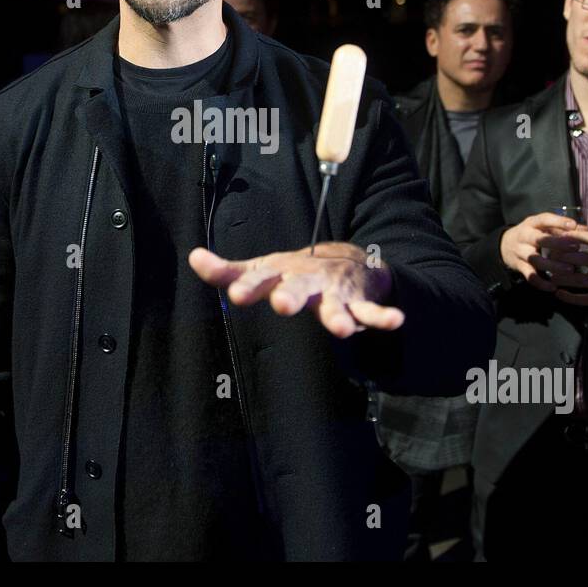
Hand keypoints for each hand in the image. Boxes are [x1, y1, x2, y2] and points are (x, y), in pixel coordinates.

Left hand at [187, 241, 401, 337]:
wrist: (344, 261)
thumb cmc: (292, 272)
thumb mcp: (260, 269)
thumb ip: (227, 271)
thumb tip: (193, 257)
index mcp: (280, 274)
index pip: (260, 279)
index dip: (248, 286)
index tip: (236, 293)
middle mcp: (306, 281)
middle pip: (298, 290)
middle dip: (291, 297)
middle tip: (283, 305)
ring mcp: (334, 292)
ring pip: (335, 305)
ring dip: (339, 316)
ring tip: (342, 329)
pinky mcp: (358, 302)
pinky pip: (371, 312)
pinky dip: (383, 317)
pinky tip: (394, 321)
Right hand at [499, 212, 582, 291]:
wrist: (505, 245)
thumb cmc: (532, 234)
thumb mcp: (543, 227)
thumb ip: (563, 228)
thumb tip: (587, 230)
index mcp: (532, 223)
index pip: (544, 219)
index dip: (558, 222)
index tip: (573, 225)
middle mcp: (524, 236)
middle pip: (540, 239)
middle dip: (558, 243)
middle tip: (576, 247)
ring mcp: (520, 252)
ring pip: (536, 259)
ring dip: (553, 265)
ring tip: (570, 269)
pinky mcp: (518, 266)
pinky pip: (529, 276)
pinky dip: (541, 283)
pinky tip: (553, 287)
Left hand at [529, 228, 587, 310]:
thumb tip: (571, 227)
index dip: (576, 236)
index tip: (560, 236)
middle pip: (586, 259)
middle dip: (565, 258)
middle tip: (550, 257)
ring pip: (582, 280)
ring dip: (563, 278)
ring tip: (551, 276)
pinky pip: (584, 299)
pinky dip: (569, 297)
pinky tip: (558, 294)